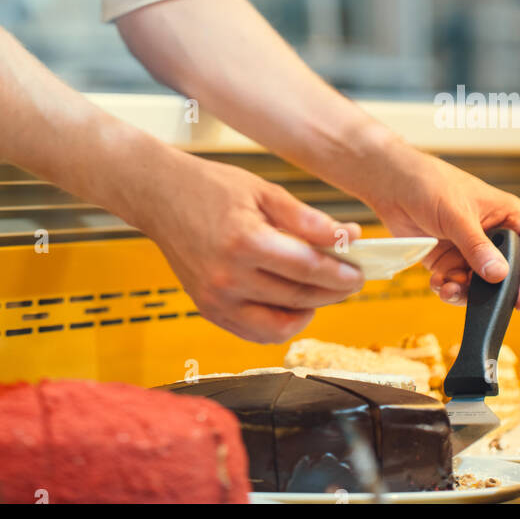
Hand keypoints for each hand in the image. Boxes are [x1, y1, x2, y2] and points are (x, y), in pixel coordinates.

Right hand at [136, 150, 363, 342]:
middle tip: (350, 279)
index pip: (308, 268)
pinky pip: (255, 332)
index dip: (341, 273)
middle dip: (332, 291)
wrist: (159, 195)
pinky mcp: (208, 309)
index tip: (360, 272)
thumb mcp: (263, 190)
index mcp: (245, 241)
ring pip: (280, 325)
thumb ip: (306, 218)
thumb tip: (347, 237)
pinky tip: (291, 301)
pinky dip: (280, 322)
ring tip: (321, 290)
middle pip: (298, 297)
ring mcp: (215, 299)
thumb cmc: (210, 186)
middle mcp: (228, 277)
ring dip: (309, 310)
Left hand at [359, 143, 519, 309]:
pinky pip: (456, 286)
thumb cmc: (429, 183)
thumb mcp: (456, 214)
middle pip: (507, 278)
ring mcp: (471, 252)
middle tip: (476, 300)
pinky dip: (448, 290)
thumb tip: (500, 275)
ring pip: (480, 288)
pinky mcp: (449, 261)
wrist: (392, 184)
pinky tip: (436, 283)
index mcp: (509, 218)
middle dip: (492, 293)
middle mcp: (494, 238)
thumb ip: (476, 246)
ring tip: (447, 290)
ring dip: (465, 295)